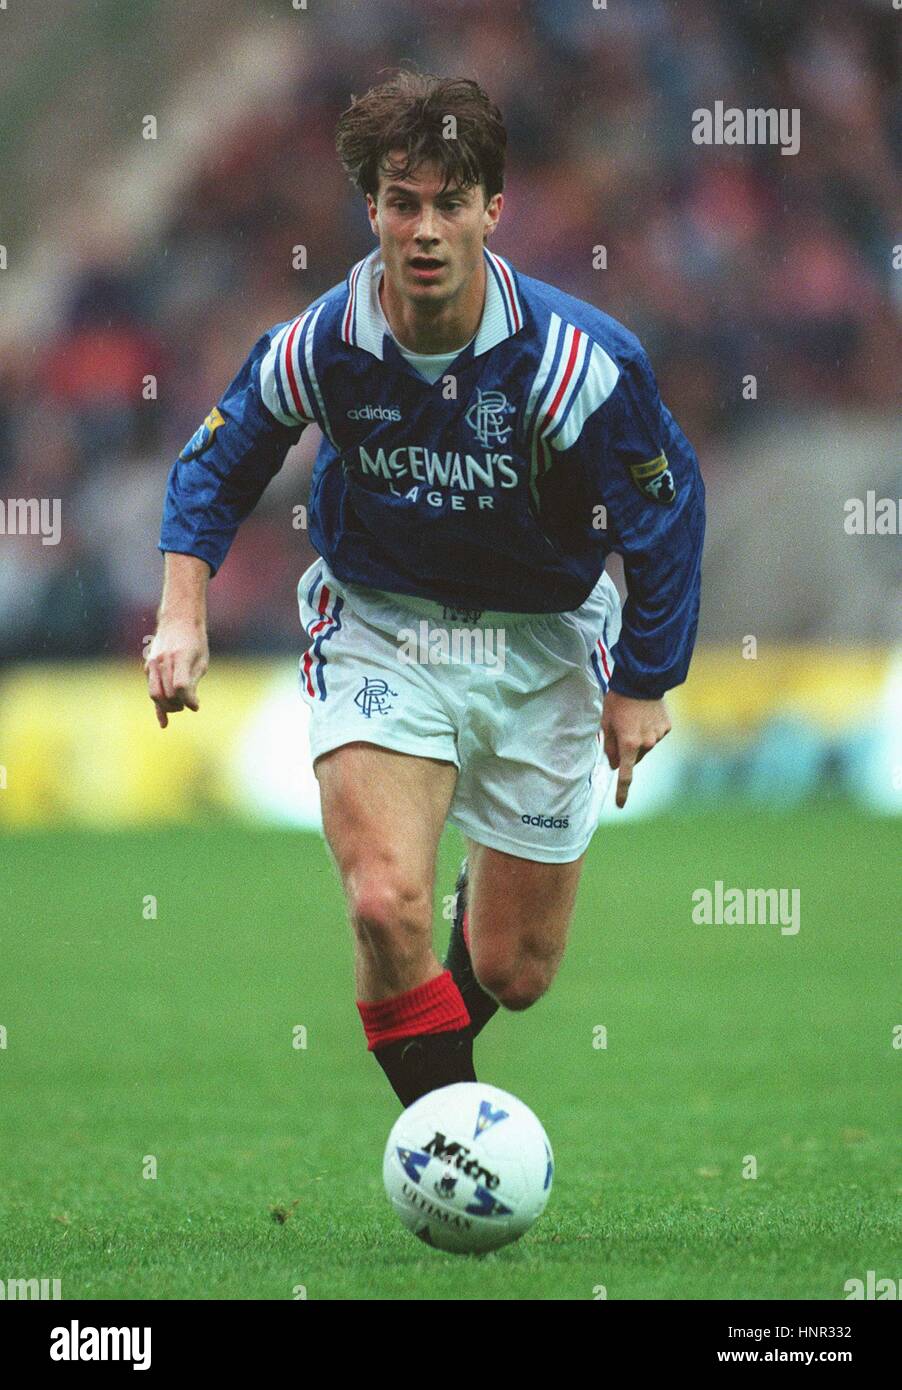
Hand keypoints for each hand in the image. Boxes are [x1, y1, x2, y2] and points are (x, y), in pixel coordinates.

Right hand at [144, 618, 208, 728]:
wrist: (178, 620)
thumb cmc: (195, 641)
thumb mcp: (201, 660)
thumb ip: (194, 683)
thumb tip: (192, 707)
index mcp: (180, 657)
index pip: (181, 686)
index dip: (189, 700)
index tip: (196, 706)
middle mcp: (163, 660)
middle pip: (168, 694)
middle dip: (178, 705)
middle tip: (187, 704)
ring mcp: (152, 664)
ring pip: (156, 695)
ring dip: (168, 707)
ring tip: (178, 707)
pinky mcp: (147, 667)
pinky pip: (151, 691)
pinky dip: (158, 707)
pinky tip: (164, 723)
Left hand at [601, 690, 670, 808]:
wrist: (641, 680)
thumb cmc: (618, 700)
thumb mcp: (606, 722)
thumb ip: (609, 746)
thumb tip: (614, 764)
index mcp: (629, 744)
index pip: (625, 774)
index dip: (622, 791)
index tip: (620, 805)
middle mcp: (646, 744)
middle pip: (635, 757)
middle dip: (628, 750)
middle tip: (621, 729)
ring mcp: (659, 736)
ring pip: (646, 746)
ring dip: (640, 739)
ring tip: (634, 718)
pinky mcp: (667, 727)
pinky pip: (656, 735)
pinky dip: (650, 729)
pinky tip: (645, 714)